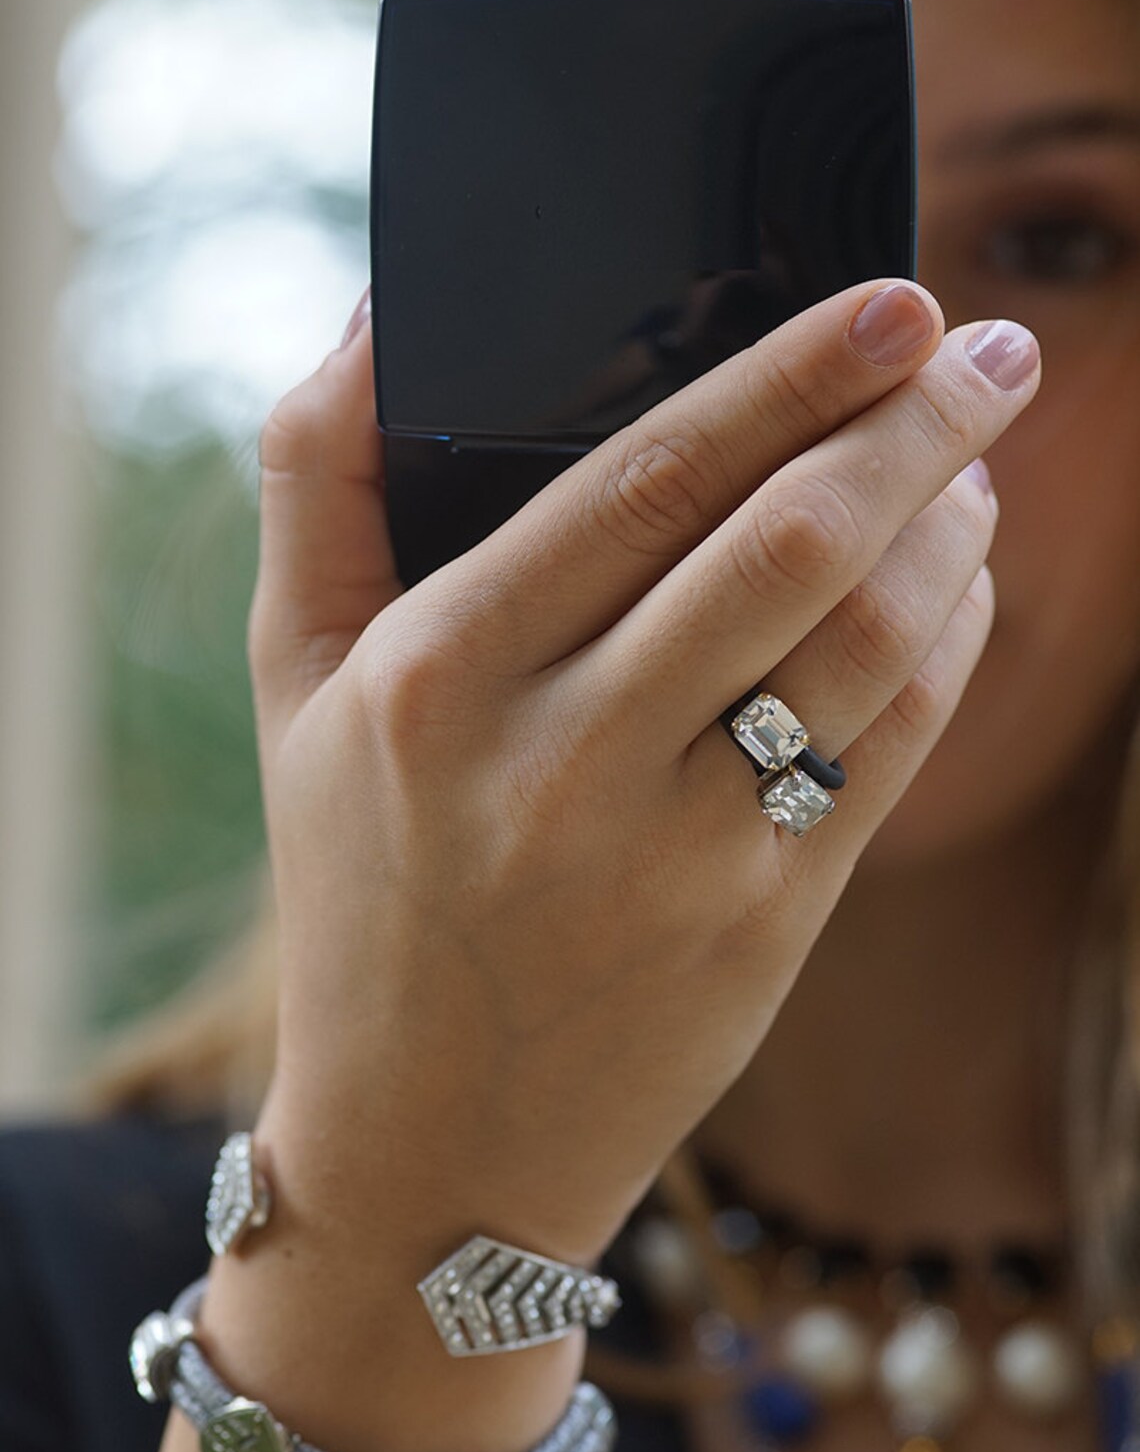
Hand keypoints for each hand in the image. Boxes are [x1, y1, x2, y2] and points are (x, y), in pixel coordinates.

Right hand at [249, 281, 1037, 1264]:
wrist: (429, 1149)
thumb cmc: (362, 896)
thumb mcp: (293, 690)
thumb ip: (320, 486)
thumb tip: (376, 313)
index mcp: (441, 674)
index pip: (646, 479)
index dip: (791, 375)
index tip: (893, 302)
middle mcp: (561, 757)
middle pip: (788, 543)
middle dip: (918, 424)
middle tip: (990, 352)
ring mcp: (674, 852)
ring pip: (864, 641)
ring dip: (948, 530)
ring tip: (973, 467)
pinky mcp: (762, 926)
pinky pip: (892, 748)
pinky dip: (949, 644)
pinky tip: (957, 585)